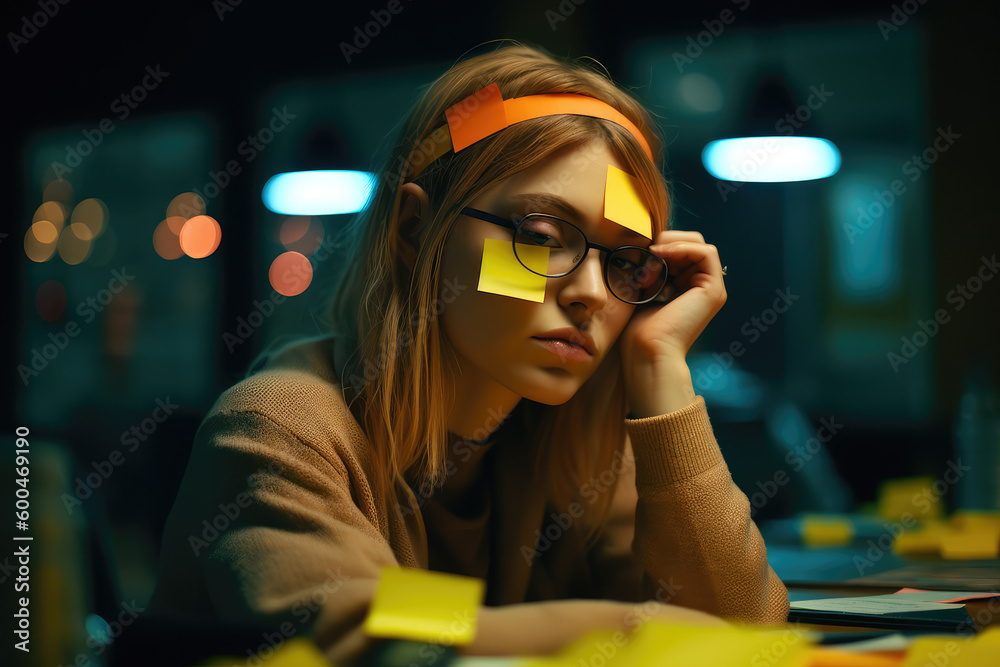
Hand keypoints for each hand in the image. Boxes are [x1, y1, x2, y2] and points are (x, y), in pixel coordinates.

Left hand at [619, 230, 726, 365]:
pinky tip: (662, 254)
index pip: (682, 247)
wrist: (647, 349)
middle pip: (693, 242)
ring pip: (700, 243)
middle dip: (668, 240)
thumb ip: (652, 265)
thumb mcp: (645, 286)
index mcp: (688, 285)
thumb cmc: (640, 326)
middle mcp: (704, 285)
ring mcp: (712, 288)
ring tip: (652, 256)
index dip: (663, 242)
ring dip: (673, 244)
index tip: (641, 251)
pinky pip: (706, 252)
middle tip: (647, 252)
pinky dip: (683, 248)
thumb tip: (648, 240)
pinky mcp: (714, 290)